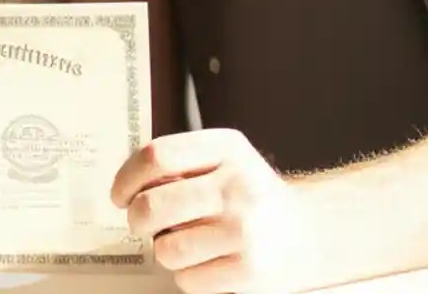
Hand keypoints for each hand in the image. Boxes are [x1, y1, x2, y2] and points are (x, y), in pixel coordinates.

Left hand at [112, 129, 312, 293]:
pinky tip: (207, 262)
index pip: (158, 156)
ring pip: (167, 248)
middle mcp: (239, 184)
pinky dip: (188, 275)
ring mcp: (245, 228)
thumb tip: (129, 185)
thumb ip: (182, 164)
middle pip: (153, 204)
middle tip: (141, 223)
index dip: (127, 178)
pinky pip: (188, 279)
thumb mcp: (225, 162)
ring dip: (165, 250)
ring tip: (184, 243)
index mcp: (229, 149)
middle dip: (136, 219)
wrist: (307, 233)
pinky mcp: (250, 268)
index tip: (120, 195)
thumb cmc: (251, 197)